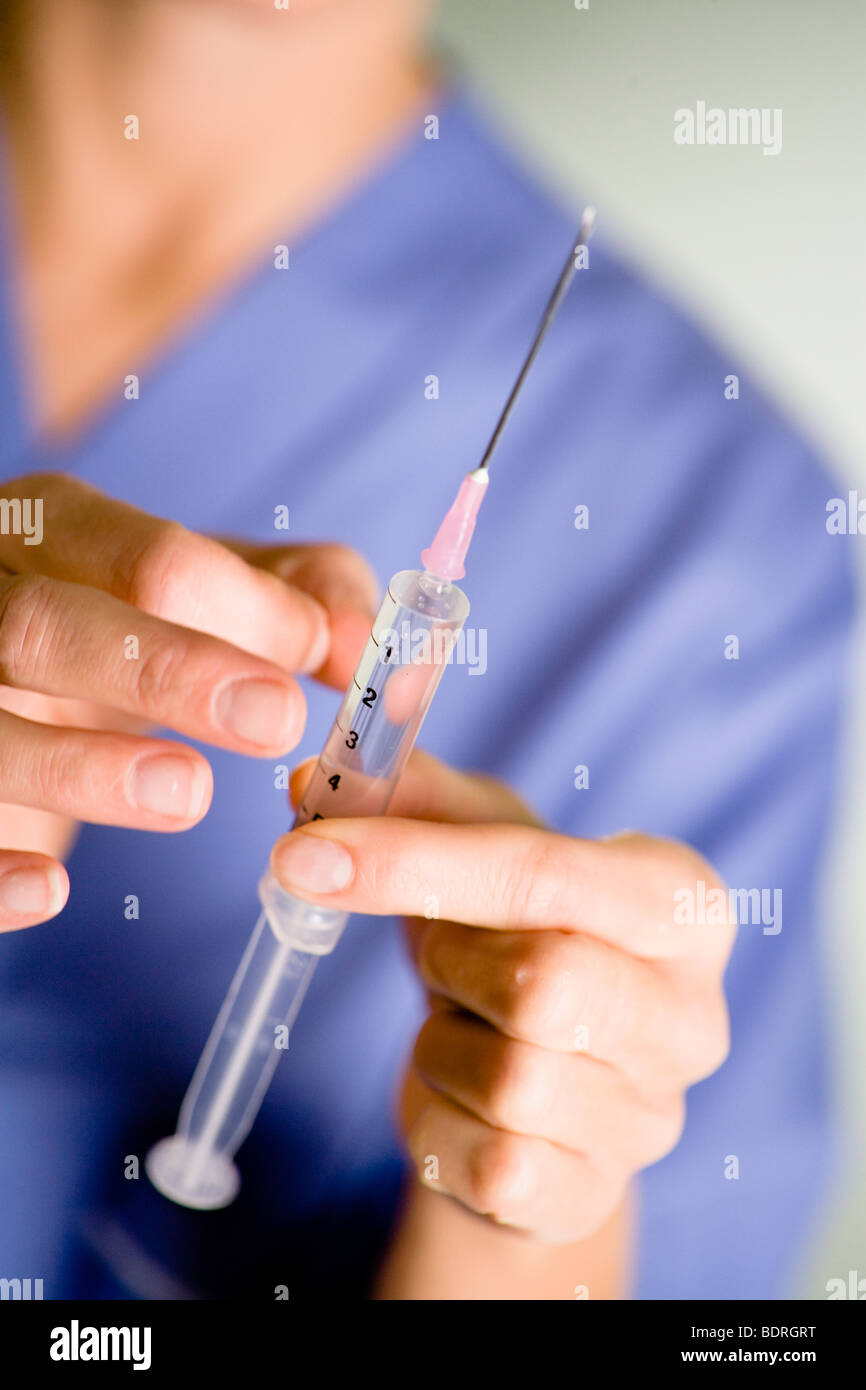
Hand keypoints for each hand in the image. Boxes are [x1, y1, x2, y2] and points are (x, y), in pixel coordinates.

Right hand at [0, 472, 375, 930]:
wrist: (3, 682)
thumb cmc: (119, 630)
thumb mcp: (208, 593)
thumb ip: (298, 598)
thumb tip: (359, 645)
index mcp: (55, 533)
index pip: (145, 558)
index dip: (238, 605)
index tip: (314, 655)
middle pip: (44, 623)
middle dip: (163, 668)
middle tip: (276, 718)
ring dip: (80, 766)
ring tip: (188, 796)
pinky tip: (52, 890)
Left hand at [273, 751, 732, 1242]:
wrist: (544, 1081)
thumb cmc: (518, 936)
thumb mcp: (483, 847)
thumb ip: (412, 802)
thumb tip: (309, 779)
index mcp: (682, 902)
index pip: (548, 874)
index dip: (418, 862)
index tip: (306, 857)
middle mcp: (693, 1013)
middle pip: (542, 985)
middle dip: (452, 962)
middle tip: (440, 956)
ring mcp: (654, 1115)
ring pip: (512, 1080)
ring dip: (445, 1044)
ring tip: (464, 1023)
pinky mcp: (596, 1193)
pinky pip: (488, 1160)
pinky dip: (439, 1119)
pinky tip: (460, 1093)